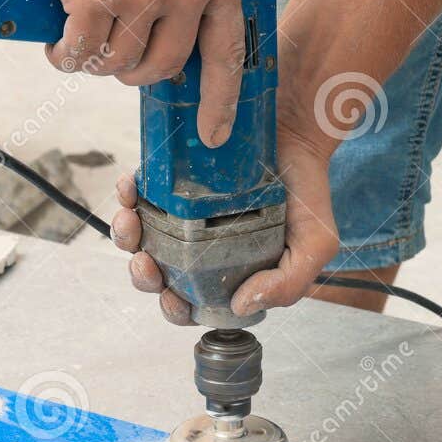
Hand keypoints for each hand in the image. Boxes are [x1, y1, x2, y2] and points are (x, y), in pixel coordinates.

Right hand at [27, 0, 245, 146]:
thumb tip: (188, 39)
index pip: (227, 54)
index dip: (221, 103)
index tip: (214, 136)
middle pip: (160, 68)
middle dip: (133, 74)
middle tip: (114, 60)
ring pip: (117, 62)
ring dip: (95, 63)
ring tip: (81, 41)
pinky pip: (80, 51)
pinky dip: (65, 56)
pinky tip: (59, 44)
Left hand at [111, 124, 340, 325]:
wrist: (299, 135)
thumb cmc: (306, 193)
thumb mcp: (314, 245)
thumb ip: (288, 284)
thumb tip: (242, 305)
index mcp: (228, 272)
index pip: (191, 303)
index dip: (174, 306)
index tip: (170, 295)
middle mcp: (200, 247)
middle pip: (157, 275)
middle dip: (143, 275)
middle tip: (144, 262)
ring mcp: (182, 215)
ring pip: (140, 238)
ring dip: (127, 236)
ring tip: (132, 222)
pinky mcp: (171, 183)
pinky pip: (138, 194)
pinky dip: (128, 194)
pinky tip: (131, 188)